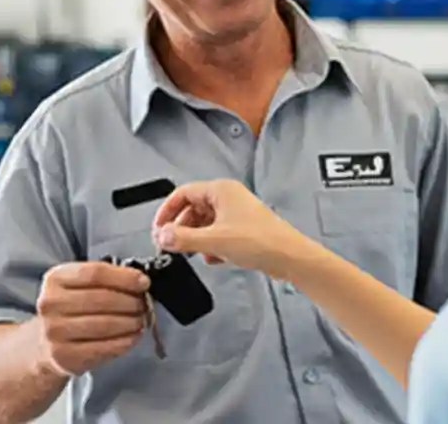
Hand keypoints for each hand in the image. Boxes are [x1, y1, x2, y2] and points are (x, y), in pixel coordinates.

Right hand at [34, 262, 150, 376]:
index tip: (144, 282)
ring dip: (131, 322)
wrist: (45, 344)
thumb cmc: (70, 308)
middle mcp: (51, 304)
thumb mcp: (78, 284)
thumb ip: (105, 278)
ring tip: (141, 320)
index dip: (125, 277)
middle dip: (131, 301)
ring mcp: (55, 332)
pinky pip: (104, 348)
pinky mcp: (65, 357)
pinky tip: (134, 336)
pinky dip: (125, 341)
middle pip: (103, 299)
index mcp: (55, 279)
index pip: (95, 273)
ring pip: (106, 324)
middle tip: (145, 304)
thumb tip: (140, 282)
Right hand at [151, 179, 311, 280]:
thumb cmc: (260, 241)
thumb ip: (183, 239)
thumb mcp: (214, 241)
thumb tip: (162, 236)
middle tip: (170, 245)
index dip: (167, 211)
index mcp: (221, 190)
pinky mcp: (243, 229)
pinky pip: (217, 233)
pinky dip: (210, 244)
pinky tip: (212, 257)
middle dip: (181, 228)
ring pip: (204, 223)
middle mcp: (228, 198)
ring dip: (195, 238)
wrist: (289, 257)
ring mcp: (236, 213)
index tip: (159, 229)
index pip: (183, 193)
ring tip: (192, 253)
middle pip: (192, 208)